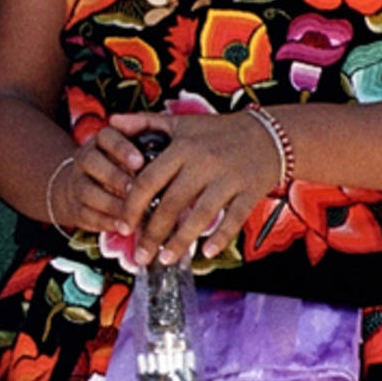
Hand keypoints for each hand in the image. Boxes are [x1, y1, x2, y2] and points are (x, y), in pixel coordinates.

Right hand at [46, 125, 146, 235]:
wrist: (82, 185)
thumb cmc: (120, 165)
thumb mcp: (131, 149)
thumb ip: (146, 142)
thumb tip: (162, 144)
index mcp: (100, 141)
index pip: (107, 138)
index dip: (122, 149)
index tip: (140, 161)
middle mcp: (85, 159)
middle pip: (93, 163)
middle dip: (116, 178)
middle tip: (137, 189)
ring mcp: (77, 184)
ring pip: (88, 191)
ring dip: (112, 204)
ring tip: (132, 212)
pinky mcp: (75, 207)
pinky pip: (86, 214)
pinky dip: (105, 222)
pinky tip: (123, 226)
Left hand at [97, 108, 283, 264]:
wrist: (269, 135)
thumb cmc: (218, 132)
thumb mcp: (181, 123)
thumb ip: (145, 123)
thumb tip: (112, 121)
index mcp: (182, 148)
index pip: (147, 180)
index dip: (131, 206)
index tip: (121, 227)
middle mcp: (202, 163)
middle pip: (170, 204)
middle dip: (152, 234)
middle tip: (139, 256)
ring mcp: (227, 179)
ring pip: (200, 216)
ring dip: (180, 242)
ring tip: (165, 259)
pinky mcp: (248, 192)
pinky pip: (233, 219)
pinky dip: (220, 237)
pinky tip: (205, 253)